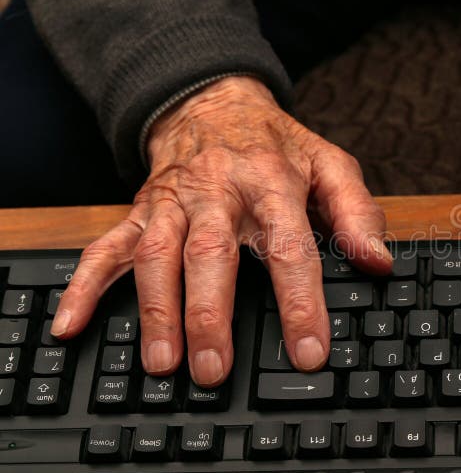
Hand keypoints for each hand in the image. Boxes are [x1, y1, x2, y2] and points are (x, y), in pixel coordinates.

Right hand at [50, 76, 392, 385]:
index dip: (301, 303)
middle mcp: (219, 195)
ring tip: (162, 362)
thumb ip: (357, 212)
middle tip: (215, 369)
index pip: (290, 249)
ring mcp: (173, 204)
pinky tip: (70, 324)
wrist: (212, 103)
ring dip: (156, 310)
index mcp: (272, 185)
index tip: (308, 351)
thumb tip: (378, 262)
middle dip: (210, 314)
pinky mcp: (141, 212)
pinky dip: (85, 286)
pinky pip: (106, 247)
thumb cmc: (276, 144)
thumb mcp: (329, 164)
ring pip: (158, 257)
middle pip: (211, 256)